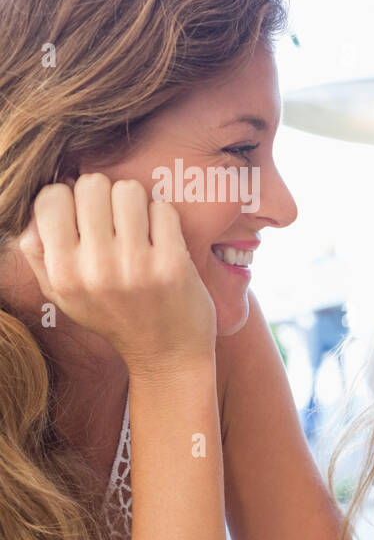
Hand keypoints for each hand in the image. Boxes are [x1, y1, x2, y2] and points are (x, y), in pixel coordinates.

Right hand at [17, 174, 215, 371]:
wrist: (167, 354)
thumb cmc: (115, 316)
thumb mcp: (64, 295)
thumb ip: (40, 254)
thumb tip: (35, 213)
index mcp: (63, 273)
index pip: (51, 198)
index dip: (69, 198)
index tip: (85, 216)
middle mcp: (96, 269)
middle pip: (91, 185)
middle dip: (105, 195)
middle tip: (116, 220)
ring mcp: (136, 266)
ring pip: (129, 190)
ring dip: (136, 203)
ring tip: (139, 228)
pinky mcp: (173, 264)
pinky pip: (163, 209)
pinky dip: (163, 219)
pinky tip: (162, 240)